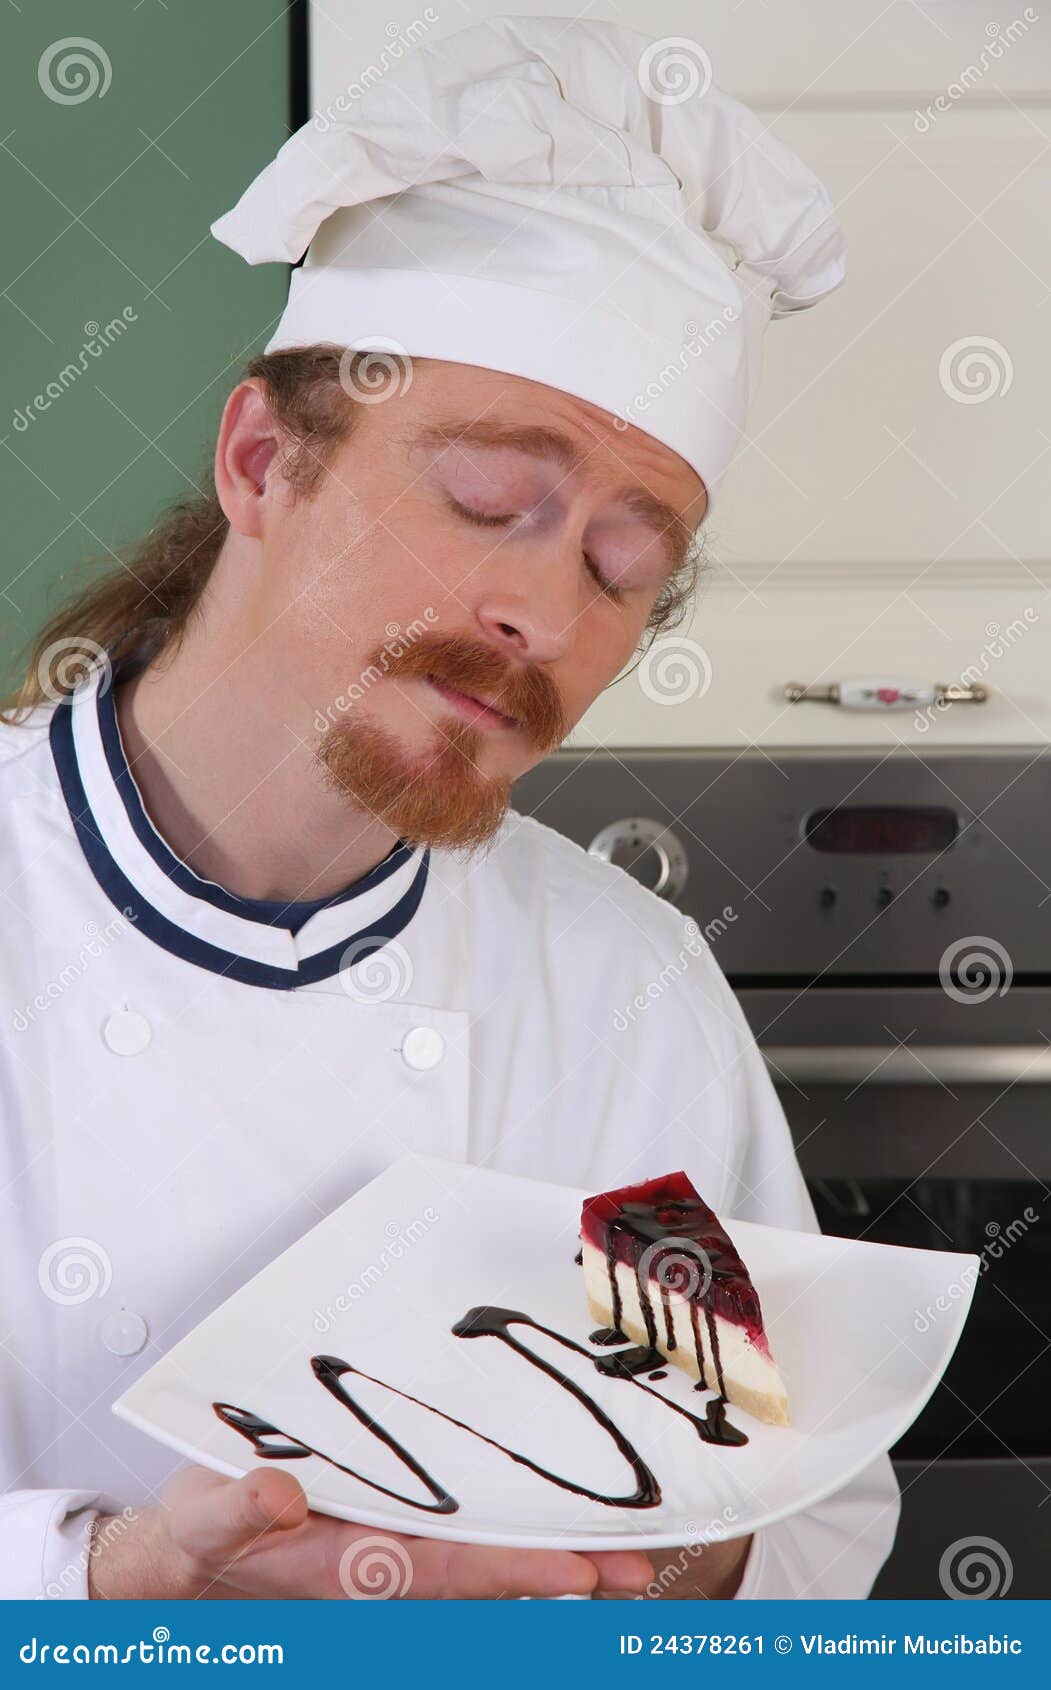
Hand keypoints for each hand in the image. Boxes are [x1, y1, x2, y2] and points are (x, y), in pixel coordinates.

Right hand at [88, 1465, 653, 1599]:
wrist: (195, 1544)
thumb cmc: (205, 1530)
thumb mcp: (206, 1519)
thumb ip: (240, 1510)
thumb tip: (281, 1498)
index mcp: (354, 1561)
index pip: (451, 1567)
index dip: (516, 1568)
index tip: (578, 1570)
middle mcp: (391, 1556)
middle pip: (493, 1565)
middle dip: (566, 1566)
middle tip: (640, 1566)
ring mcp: (400, 1542)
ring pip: (491, 1546)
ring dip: (557, 1548)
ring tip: (629, 1555)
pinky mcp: (400, 1519)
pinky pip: (468, 1523)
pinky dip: (517, 1522)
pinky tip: (557, 1512)